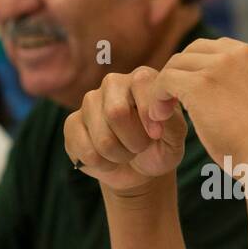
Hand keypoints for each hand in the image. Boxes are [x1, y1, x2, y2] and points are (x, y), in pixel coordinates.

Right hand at [64, 65, 189, 193]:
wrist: (139, 170)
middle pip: (116, 112)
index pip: (141, 83)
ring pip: (102, 139)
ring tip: (126, 152)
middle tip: (141, 146)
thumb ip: (173, 121)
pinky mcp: (72, 123)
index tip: (156, 135)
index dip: (149, 116)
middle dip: (134, 141)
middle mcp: (113, 83)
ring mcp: (89, 101)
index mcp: (141, 78)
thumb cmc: (160, 147)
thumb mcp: (176, 137)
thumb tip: (157, 112)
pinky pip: (85, 150)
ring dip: (119, 156)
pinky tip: (107, 158)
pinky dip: (102, 164)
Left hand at [147, 38, 247, 168]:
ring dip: (165, 87)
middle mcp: (242, 53)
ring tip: (163, 113)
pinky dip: (157, 98)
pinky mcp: (200, 84)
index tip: (191, 96)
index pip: (218, 50)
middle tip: (172, 102)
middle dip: (180, 74)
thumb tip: (214, 89)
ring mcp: (221, 65)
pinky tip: (159, 118)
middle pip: (194, 51)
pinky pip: (165, 80)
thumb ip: (242, 86)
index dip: (199, 71)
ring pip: (177, 64)